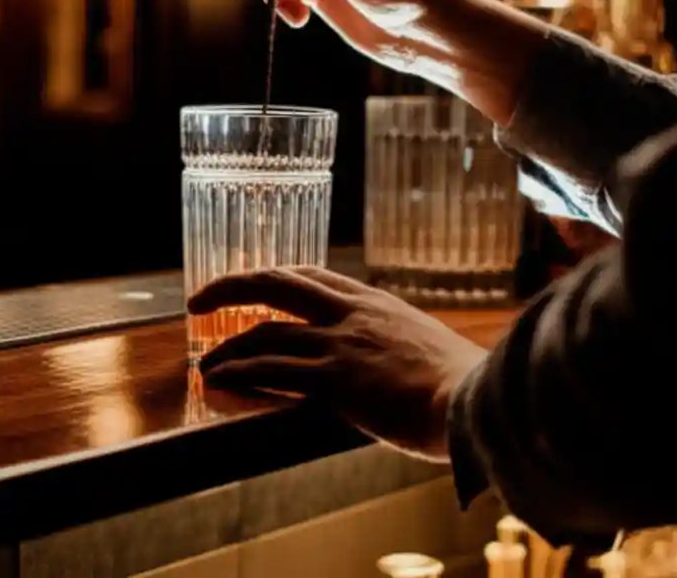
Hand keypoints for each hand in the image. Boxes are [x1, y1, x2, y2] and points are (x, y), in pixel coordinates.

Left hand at [190, 266, 488, 460]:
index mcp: (375, 304)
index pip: (312, 276)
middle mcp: (352, 315)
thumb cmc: (464, 385)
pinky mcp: (333, 381)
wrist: (476, 401)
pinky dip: (238, 373)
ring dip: (228, 347)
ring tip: (207, 364)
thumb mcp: (428, 346)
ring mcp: (340, 346)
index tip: (253, 284)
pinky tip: (219, 381)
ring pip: (265, 334)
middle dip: (231, 287)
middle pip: (276, 284)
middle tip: (199, 300)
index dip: (275, 278)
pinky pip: (272, 371)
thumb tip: (390, 362)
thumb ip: (399, 345)